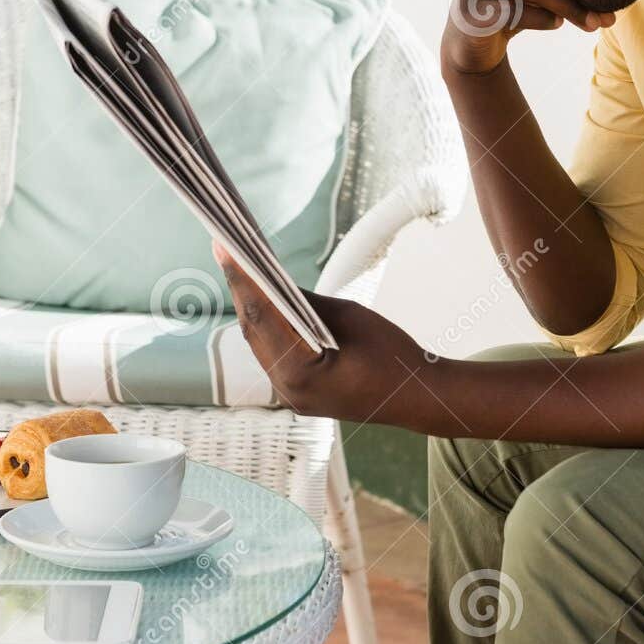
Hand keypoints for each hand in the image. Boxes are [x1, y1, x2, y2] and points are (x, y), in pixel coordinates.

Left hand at [213, 242, 430, 425]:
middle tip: (224, 247)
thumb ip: (305, 302)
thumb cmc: (393, 356)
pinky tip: (259, 298)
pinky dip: (265, 324)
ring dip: (248, 305)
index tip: (224, 246)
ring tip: (236, 266)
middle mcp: (288, 390)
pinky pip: (272, 352)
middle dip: (239, 287)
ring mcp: (291, 396)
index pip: (262, 317)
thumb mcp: (348, 316)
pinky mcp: (296, 392)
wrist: (419, 396)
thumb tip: (271, 280)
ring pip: (258, 342)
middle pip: (253, 330)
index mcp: (301, 374)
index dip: (241, 277)